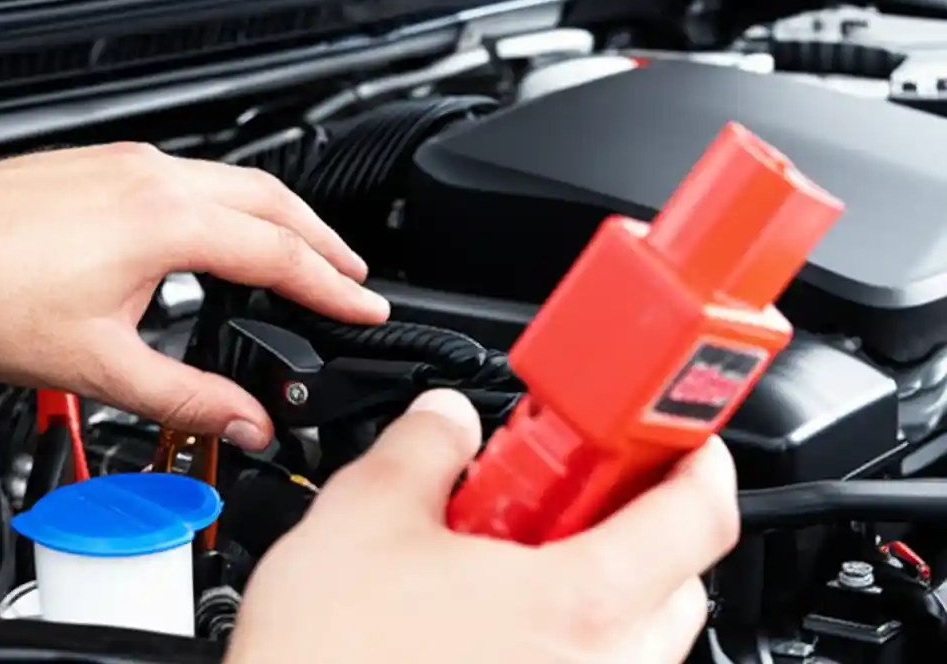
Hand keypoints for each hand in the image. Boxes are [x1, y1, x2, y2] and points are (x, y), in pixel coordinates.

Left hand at [0, 143, 388, 448]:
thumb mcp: (104, 366)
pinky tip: (218, 231)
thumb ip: (190, 398)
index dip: (331, 285)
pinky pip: (188, 175)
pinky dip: (226, 204)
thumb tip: (245, 423)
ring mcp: (122, 164)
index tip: (362, 305)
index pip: (278, 253)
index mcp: (165, 221)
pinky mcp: (97, 166)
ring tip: (298, 252)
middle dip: (321, 238)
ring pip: (230, 179)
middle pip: (270, 197)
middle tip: (350, 274)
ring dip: (276, 216)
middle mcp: (150, 178)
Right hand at [225, 390, 739, 662]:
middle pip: (678, 584)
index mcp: (580, 606)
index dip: (700, 463)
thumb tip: (445, 421)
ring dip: (596, 592)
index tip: (683, 442)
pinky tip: (486, 628)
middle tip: (572, 496)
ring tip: (511, 568)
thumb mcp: (362, 517)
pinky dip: (561, 645)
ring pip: (634, 642)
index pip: (699, 518)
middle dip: (638, 528)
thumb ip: (423, 447)